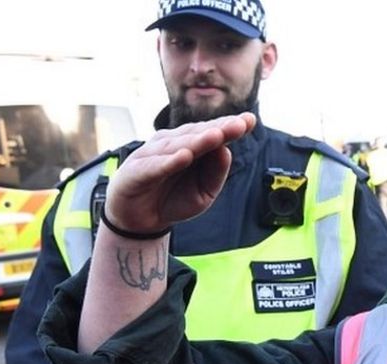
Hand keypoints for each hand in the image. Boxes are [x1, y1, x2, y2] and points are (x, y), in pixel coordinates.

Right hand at [104, 112, 255, 233]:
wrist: (140, 219)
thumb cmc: (174, 200)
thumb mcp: (204, 193)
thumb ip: (216, 174)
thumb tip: (227, 151)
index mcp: (192, 146)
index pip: (213, 132)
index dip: (230, 126)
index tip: (250, 120)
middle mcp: (173, 144)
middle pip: (198, 134)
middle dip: (219, 129)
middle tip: (239, 124)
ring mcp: (153, 154)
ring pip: (178, 146)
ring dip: (198, 141)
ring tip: (217, 136)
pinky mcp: (137, 170)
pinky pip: (155, 165)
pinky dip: (169, 161)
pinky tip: (184, 157)